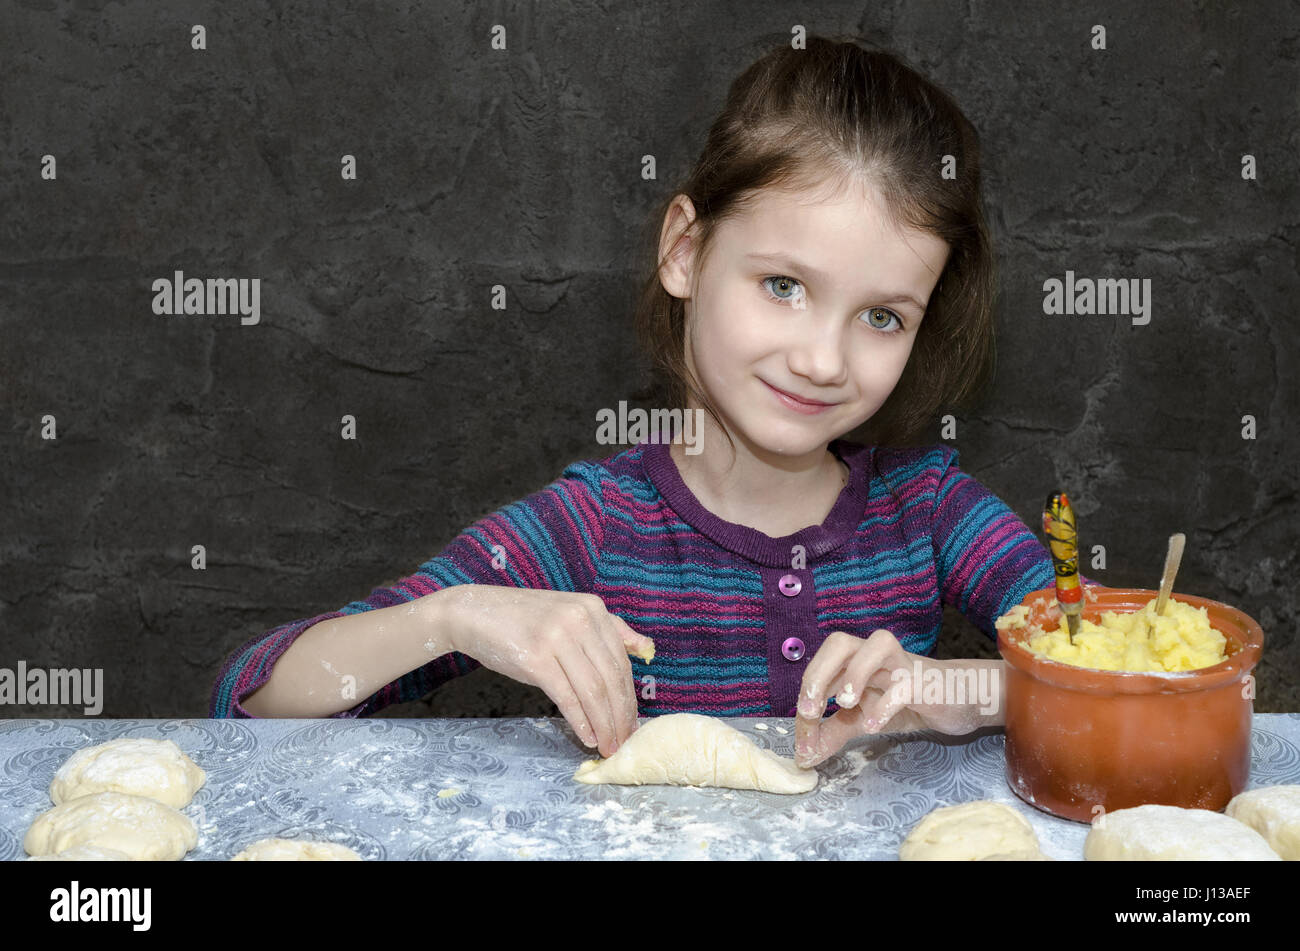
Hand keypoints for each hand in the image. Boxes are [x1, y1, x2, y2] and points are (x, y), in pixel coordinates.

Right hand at [441, 585, 653, 757]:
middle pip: (611, 678)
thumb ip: (610, 630)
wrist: (473, 613)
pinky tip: (586, 736)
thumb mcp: (570, 614)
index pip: (621, 661)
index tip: (632, 723)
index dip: (629, 697)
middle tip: (623, 743)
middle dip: (621, 716)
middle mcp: (579, 620)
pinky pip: (567, 697)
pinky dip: (580, 721)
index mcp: (593, 608)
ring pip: (593, 690)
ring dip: (604, 724)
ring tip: (607, 745)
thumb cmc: (522, 620)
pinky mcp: (535, 659)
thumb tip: (648, 650)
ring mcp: (557, 638)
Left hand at [793, 629, 998, 767]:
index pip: (819, 669)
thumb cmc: (902, 701)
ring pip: (877, 645)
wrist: (954, 700)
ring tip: (844, 704)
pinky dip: (887, 702)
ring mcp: (901, 664)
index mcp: (852, 660)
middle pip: (839, 643)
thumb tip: (803, 757)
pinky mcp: (925, 681)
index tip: (803, 738)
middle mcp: (873, 655)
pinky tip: (875, 725)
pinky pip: (906, 683)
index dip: (805, 700)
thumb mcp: (860, 720)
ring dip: (855, 672)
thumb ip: (831, 734)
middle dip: (818, 674)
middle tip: (810, 709)